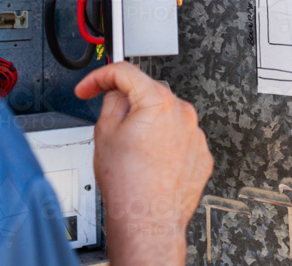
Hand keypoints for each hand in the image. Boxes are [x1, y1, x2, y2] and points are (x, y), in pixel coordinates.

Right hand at [75, 62, 212, 265]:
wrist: (146, 219)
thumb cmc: (128, 183)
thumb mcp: (104, 132)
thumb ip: (110, 101)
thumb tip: (116, 94)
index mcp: (157, 102)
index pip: (125, 72)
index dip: (100, 77)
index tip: (90, 87)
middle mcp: (183, 114)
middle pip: (148, 94)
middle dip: (127, 103)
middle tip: (111, 122)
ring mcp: (195, 135)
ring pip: (165, 117)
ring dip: (148, 124)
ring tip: (132, 151)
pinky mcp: (201, 155)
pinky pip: (179, 138)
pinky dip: (164, 144)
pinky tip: (149, 161)